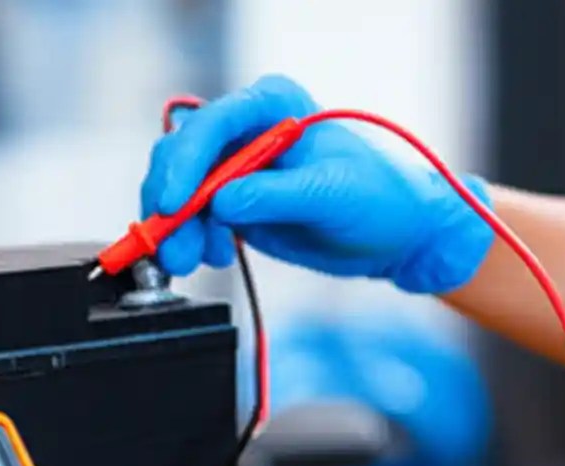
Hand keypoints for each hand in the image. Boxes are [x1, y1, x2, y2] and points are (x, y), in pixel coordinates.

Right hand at [140, 74, 494, 292]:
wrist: (394, 233)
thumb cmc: (378, 199)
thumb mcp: (331, 194)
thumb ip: (274, 195)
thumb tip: (221, 202)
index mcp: (272, 106)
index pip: (211, 124)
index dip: (185, 163)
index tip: (175, 204)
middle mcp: (244, 129)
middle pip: (179, 155)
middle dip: (169, 203)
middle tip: (175, 249)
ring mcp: (232, 165)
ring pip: (176, 189)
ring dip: (174, 229)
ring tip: (192, 261)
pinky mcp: (229, 201)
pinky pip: (188, 216)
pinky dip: (187, 239)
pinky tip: (215, 255)